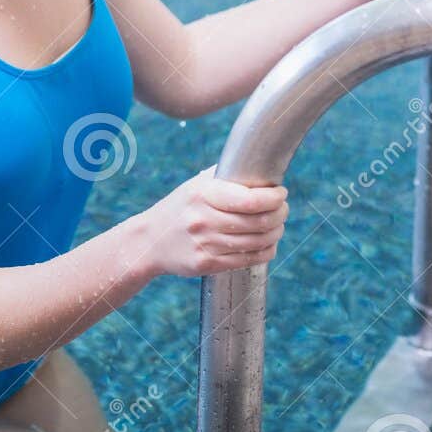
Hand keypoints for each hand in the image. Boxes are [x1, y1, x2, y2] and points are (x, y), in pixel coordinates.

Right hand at [138, 165, 288, 277]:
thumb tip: (260, 167)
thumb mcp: (195, 186)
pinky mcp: (207, 264)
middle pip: (259, 221)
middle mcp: (204, 220)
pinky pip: (248, 259)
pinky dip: (266, 251)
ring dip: (276, 233)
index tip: (281, 193)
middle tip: (284, 209)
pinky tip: (268, 244)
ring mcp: (205, 244)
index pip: (251, 200)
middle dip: (280, 214)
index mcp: (203, 195)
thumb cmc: (179, 208)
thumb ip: (225, 177)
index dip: (274, 198)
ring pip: (257, 242)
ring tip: (278, 225)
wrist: (148, 241)